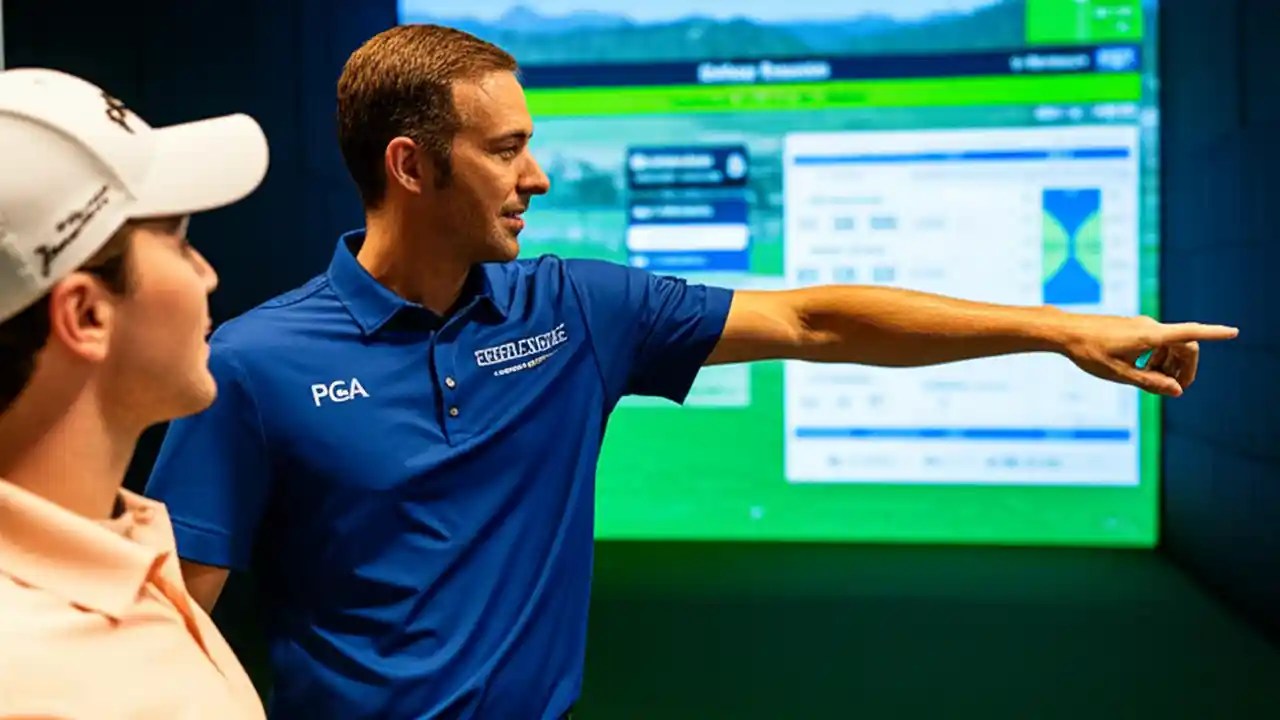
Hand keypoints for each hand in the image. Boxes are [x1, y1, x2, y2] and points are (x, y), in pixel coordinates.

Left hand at [1059, 315, 1237, 396]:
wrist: (1065, 332)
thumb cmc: (1090, 352)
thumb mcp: (1120, 373)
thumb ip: (1150, 382)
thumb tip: (1177, 391)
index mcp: (1151, 335)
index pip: (1189, 334)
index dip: (1214, 333)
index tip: (1233, 332)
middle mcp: (1150, 327)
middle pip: (1183, 345)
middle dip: (1186, 367)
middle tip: (1177, 389)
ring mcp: (1141, 326)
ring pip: (1168, 345)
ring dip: (1169, 364)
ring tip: (1155, 382)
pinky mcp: (1132, 328)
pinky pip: (1155, 343)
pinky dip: (1157, 358)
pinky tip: (1142, 371)